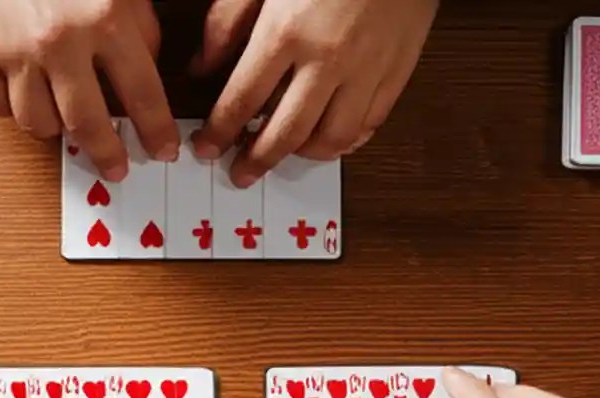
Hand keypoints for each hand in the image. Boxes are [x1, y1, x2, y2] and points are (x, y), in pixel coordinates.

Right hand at [0, 0, 178, 181]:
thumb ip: (138, 24)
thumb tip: (145, 74)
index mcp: (105, 17)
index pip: (143, 95)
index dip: (157, 131)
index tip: (163, 150)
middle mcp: (60, 40)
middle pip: (88, 126)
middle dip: (108, 155)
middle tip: (117, 166)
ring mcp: (13, 50)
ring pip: (39, 123)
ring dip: (56, 127)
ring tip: (66, 117)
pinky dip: (12, 108)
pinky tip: (25, 95)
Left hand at [190, 0, 438, 186]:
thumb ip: (227, 22)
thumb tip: (201, 68)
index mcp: (286, 31)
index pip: (242, 100)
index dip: (219, 132)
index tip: (205, 148)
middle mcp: (327, 58)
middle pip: (285, 132)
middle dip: (257, 160)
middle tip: (240, 174)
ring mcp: (367, 68)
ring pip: (332, 139)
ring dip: (302, 155)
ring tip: (286, 152)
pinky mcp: (398, 69)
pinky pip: (370, 124)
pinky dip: (346, 140)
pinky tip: (328, 138)